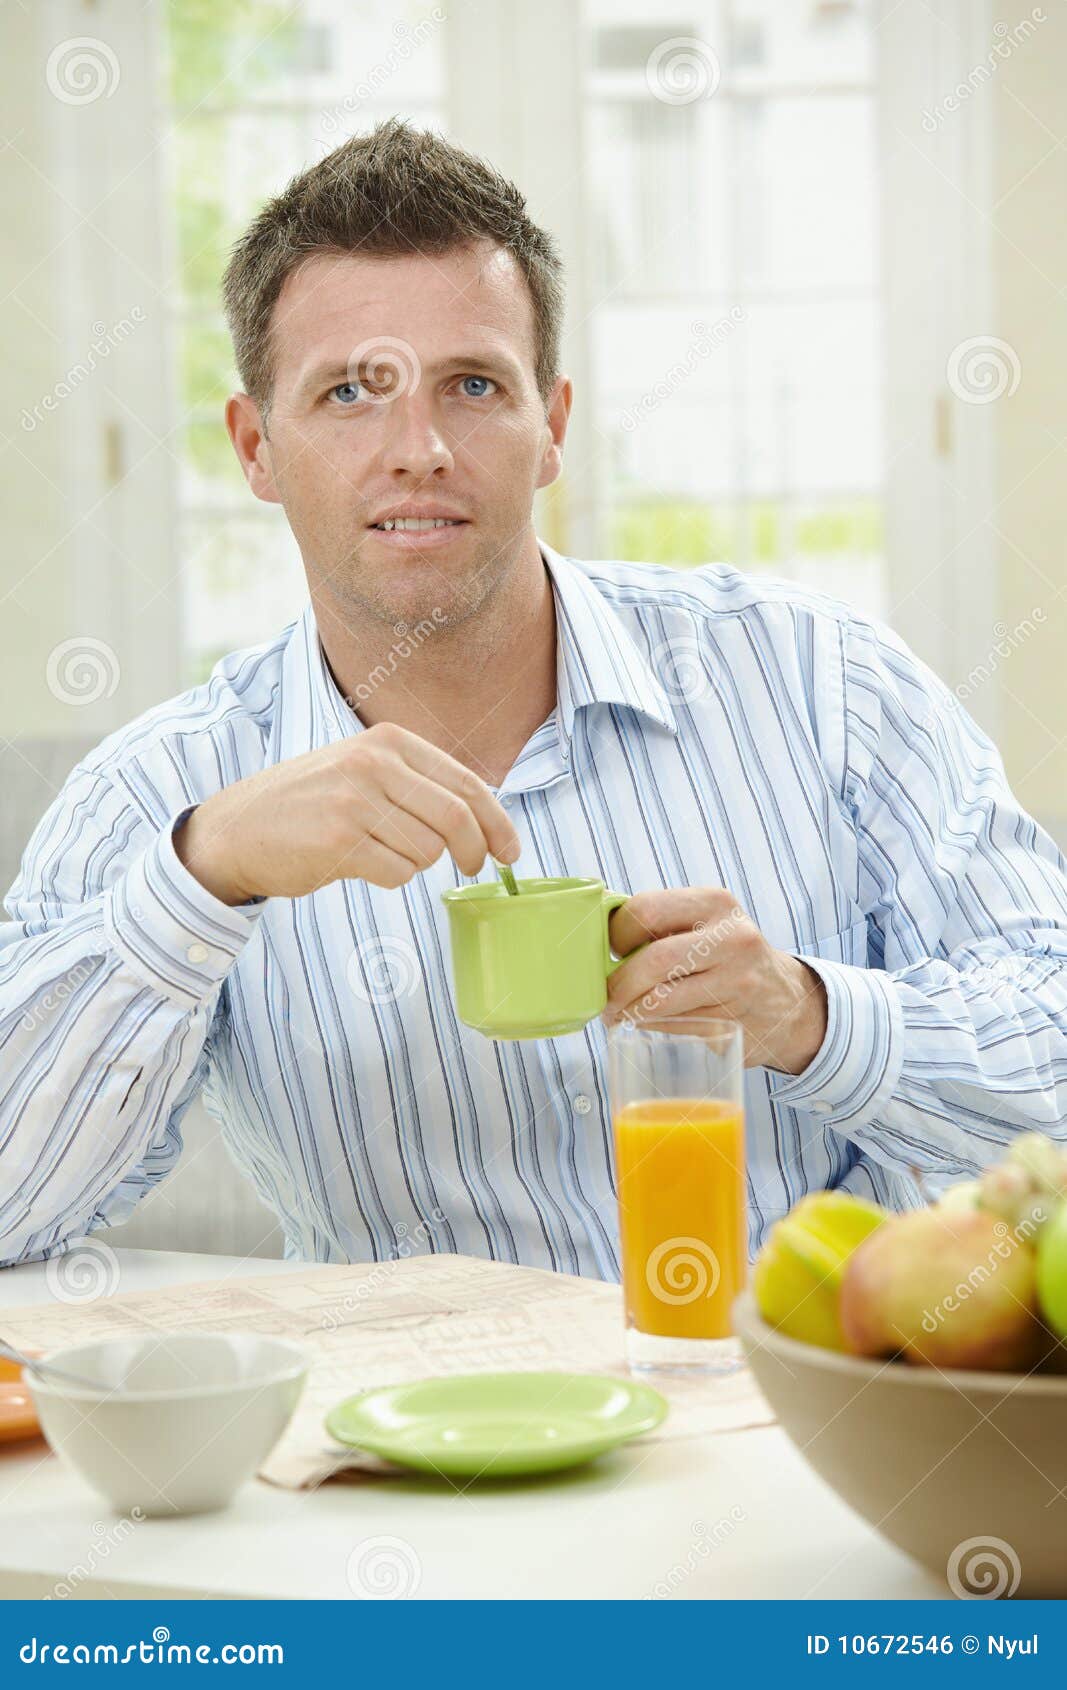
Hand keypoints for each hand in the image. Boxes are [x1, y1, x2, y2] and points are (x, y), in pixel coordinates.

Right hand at [173, 723, 520, 904]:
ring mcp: (355, 801)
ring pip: (427, 851)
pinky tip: (359, 864)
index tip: (510, 850)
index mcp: (388, 742)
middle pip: (457, 820)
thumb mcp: (362, 768)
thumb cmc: (310, 804)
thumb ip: (417, 781)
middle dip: (473, 851)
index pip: (467, 783)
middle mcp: (374, 764)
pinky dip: (388, 878)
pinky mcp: (340, 842)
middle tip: (471, 868)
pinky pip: (397, 874)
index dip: (497, 821)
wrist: (238, 828)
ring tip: (379, 851)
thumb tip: (485, 817)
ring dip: (414, 863)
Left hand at [602, 886, 827, 1075]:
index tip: (612, 950)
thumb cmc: (727, 956)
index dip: (617, 934)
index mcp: (715, 903)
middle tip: (606, 996)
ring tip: (617, 1013)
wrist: (786, 1001)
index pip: (645, 910)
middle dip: (618, 983)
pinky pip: (675, 1026)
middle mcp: (732, 939)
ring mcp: (737, 983)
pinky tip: (645, 1023)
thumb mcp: (706, 922)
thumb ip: (661, 922)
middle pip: (653, 961)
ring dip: (628, 1011)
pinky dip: (650, 1026)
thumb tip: (597, 933)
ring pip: (661, 1001)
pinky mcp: (734, 1023)